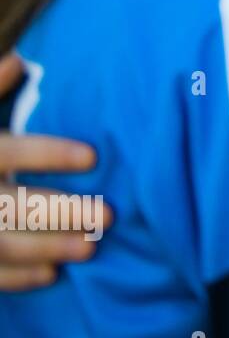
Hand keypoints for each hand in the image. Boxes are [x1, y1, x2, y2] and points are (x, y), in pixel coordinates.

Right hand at [0, 52, 108, 290]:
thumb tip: (21, 59)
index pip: (10, 152)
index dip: (48, 154)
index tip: (94, 157)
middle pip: (11, 206)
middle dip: (59, 212)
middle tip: (109, 215)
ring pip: (1, 244)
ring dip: (46, 247)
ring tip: (92, 248)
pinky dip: (17, 277)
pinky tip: (54, 274)